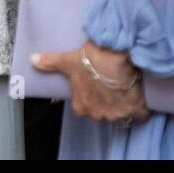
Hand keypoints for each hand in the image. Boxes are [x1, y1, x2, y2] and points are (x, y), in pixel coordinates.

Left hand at [32, 43, 149, 124]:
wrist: (114, 58)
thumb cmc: (88, 60)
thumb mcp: (66, 60)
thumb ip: (49, 62)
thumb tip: (33, 60)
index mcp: (81, 106)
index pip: (84, 107)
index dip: (89, 97)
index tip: (93, 87)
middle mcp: (99, 114)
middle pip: (102, 111)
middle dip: (106, 101)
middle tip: (108, 85)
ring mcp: (118, 114)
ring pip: (121, 112)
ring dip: (122, 103)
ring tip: (123, 86)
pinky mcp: (136, 110)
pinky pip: (140, 113)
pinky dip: (140, 106)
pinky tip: (139, 94)